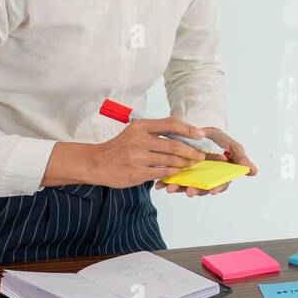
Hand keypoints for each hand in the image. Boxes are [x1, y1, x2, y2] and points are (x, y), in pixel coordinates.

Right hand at [84, 116, 205, 187]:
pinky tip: (176, 171)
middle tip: (200, 155)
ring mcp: (138, 157)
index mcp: (140, 127)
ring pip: (171, 160)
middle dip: (191, 151)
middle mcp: (139, 140)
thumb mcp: (134, 132)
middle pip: (174, 145)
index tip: (201, 134)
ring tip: (190, 164)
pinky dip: (173, 172)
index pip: (171, 124)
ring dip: (184, 163)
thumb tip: (182, 135)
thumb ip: (155, 132)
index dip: (189, 129)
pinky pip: (162, 172)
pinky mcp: (137, 172)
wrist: (97, 163)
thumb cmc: (119, 147)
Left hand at [154, 127, 257, 197]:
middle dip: (195, 190)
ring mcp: (193, 177)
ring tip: (170, 188)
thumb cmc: (219, 140)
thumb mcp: (233, 146)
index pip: (220, 184)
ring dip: (179, 188)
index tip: (212, 191)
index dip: (216, 188)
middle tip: (190, 192)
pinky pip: (174, 180)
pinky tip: (160, 184)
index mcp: (220, 175)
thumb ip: (241, 159)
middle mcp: (206, 179)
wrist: (200, 130)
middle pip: (202, 188)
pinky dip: (167, 182)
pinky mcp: (180, 173)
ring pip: (186, 186)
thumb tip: (253, 172)